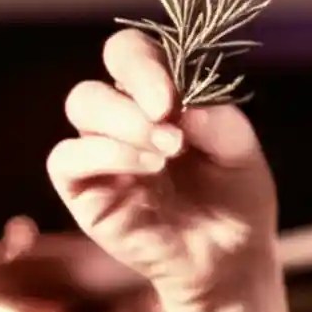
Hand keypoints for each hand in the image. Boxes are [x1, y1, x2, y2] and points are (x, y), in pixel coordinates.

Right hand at [47, 29, 280, 311]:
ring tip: (170, 148)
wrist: (230, 257)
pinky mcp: (85, 189)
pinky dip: (107, 152)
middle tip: (169, 115)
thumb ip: (221, 123)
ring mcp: (100, 152)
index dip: (146, 63)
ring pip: (83, 106)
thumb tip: (187, 106)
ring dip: (126, 121)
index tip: (174, 94)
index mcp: (158, 96)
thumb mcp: (243, 153)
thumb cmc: (235, 198)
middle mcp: (122, 117)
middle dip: (136, 86)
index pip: (131, 54)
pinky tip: (149, 165)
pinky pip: (67, 158)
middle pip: (102, 74)